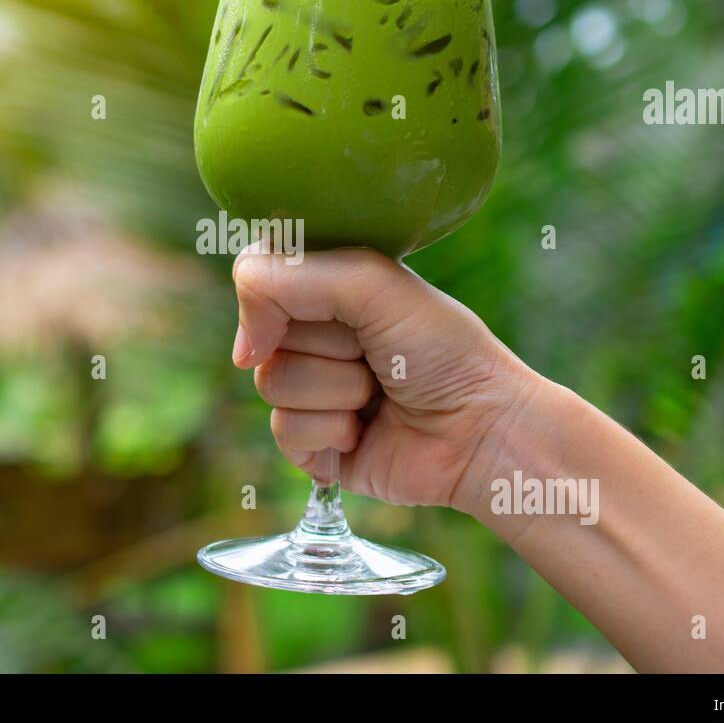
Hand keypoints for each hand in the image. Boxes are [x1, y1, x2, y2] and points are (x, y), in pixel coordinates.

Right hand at [231, 247, 536, 509]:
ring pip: (271, 385)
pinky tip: (366, 431)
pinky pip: (283, 433)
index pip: (258, 275)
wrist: (482, 428)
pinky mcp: (311, 446)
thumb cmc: (442, 349)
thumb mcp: (372, 283)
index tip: (325, 308)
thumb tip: (241, 350)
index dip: (275, 295)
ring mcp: (310, 392)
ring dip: (335, 391)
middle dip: (327, 347)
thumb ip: (288, 279)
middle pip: (262, 335)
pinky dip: (331, 432)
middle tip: (375, 354)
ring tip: (378, 394)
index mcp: (327, 287)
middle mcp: (312, 338)